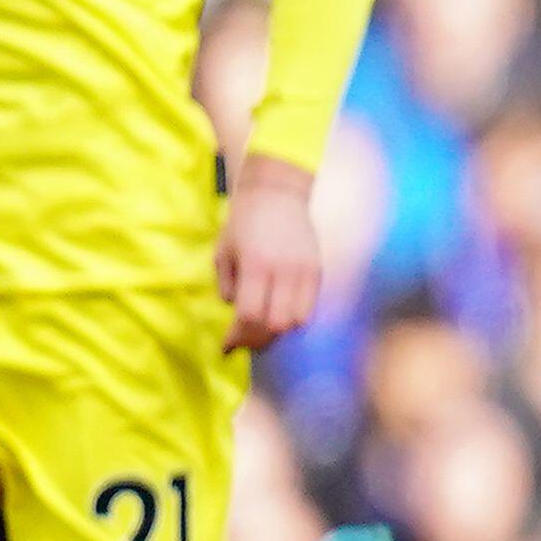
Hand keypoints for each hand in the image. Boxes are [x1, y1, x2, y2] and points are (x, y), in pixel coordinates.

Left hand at [216, 155, 322, 352]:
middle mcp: (283, 269)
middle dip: (257, 339)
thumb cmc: (243, 224)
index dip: (237, 336)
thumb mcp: (223, 253)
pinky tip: (280, 314)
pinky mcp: (317, 270)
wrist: (277, 194)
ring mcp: (304, 270)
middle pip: (274, 324)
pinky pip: (309, 308)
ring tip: (263, 327)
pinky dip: (294, 318)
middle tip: (244, 340)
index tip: (227, 346)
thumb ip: (227, 286)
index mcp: (255, 264)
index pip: (249, 315)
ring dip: (277, 330)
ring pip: (295, 321)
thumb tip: (236, 314)